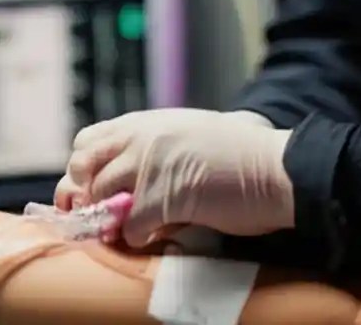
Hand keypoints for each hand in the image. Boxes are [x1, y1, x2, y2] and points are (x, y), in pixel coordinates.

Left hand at [54, 108, 295, 246]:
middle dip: (84, 194)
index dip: (83, 165)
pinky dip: (134, 237)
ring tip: (127, 228)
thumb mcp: (188, 133)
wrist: (277, 169)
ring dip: (108, 218)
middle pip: (83, 168)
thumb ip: (153, 145)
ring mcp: (150, 166)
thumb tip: (123, 174)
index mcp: (144, 123)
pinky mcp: (164, 197)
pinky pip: (129, 225)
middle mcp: (140, 139)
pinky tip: (149, 237)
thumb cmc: (240, 155)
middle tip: (99, 214)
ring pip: (100, 196)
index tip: (89, 184)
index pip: (87, 140)